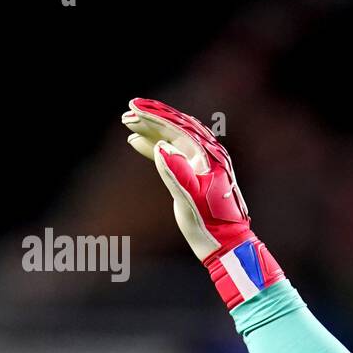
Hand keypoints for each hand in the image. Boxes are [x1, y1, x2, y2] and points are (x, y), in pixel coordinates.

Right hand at [122, 99, 281, 308]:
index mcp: (208, 157)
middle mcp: (207, 156)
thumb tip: (161, 147)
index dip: (155, 117)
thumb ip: (176, 173)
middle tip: (128, 111)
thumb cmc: (210, 224)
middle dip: (152, 118)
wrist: (224, 244)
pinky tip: (136, 143)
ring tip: (128, 123)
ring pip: (174, 138)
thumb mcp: (190, 199)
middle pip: (177, 128)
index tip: (134, 108)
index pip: (179, 128)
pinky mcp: (194, 175)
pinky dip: (155, 146)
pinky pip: (173, 153)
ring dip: (152, 130)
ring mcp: (201, 165)